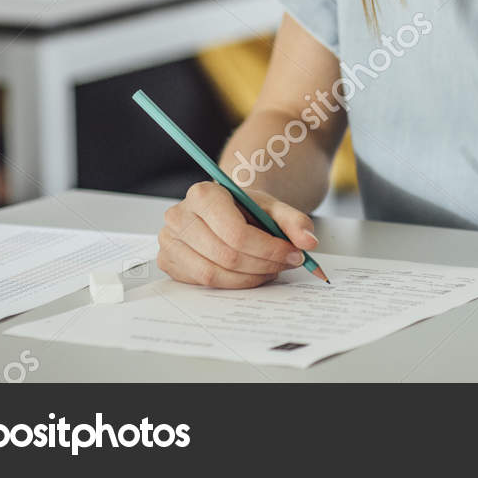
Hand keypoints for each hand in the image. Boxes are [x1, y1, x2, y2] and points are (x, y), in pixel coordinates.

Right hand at [157, 182, 319, 288]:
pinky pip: (202, 283)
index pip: (236, 233)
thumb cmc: (246, 208)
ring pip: (213, 274)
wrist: (225, 210)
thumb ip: (295, 221)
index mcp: (203, 194)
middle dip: (263, 265)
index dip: (269, 249)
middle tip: (286, 264)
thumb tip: (308, 242)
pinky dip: (231, 284)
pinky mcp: (168, 262)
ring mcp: (169, 241)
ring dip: (249, 279)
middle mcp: (178, 216)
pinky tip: (249, 274)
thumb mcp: (272, 207)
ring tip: (270, 270)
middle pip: (226, 256)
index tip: (294, 254)